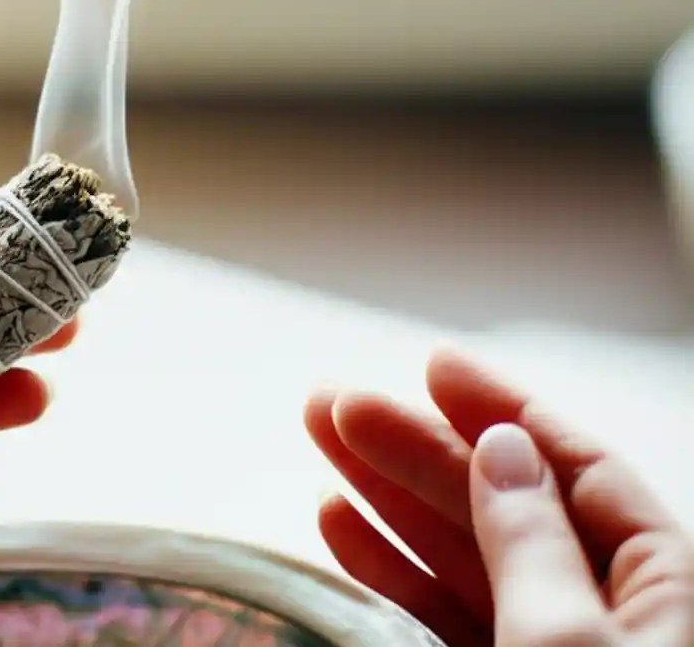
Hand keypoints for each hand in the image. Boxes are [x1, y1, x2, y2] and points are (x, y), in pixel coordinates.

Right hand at [305, 350, 693, 645]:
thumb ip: (531, 542)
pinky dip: (384, 565)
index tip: (433, 362)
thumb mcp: (566, 640)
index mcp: (661, 587)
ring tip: (322, 438)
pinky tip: (340, 522)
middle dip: (415, 444)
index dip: (501, 408)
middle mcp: (603, 609)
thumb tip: (504, 447)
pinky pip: (434, 609)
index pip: (577, 468)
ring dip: (383, 490)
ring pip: (456, 550)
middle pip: (500, 501)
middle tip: (338, 400)